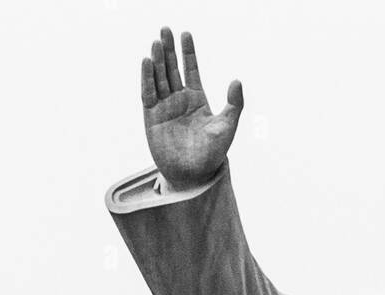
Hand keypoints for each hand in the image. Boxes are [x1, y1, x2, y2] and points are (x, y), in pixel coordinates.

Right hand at [141, 28, 243, 189]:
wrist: (195, 176)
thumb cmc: (213, 154)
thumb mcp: (228, 127)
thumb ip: (234, 104)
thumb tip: (236, 81)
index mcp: (197, 99)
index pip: (191, 69)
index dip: (188, 52)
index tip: (186, 34)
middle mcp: (179, 100)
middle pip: (172, 69)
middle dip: (169, 50)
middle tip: (165, 29)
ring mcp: (165, 108)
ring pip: (159, 78)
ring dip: (158, 60)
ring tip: (157, 41)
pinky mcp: (152, 119)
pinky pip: (148, 94)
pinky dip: (147, 78)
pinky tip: (147, 62)